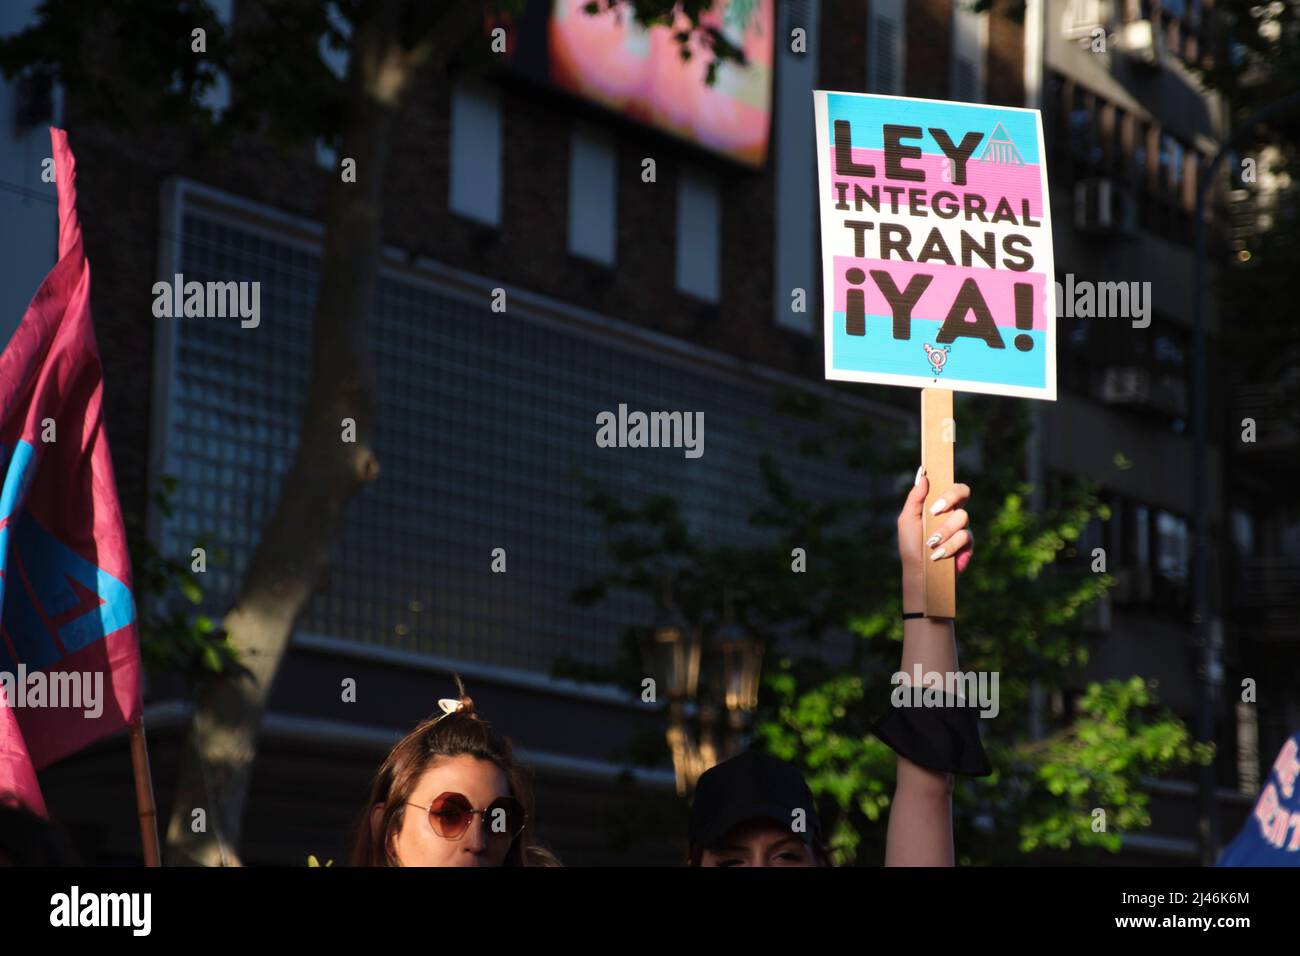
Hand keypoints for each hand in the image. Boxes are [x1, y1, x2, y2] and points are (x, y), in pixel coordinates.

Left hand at [897, 468, 972, 606]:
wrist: (919, 572)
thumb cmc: (911, 545)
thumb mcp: (907, 520)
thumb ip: (915, 498)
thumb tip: (923, 476)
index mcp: (940, 504)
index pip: (952, 486)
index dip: (948, 489)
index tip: (933, 504)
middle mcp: (953, 512)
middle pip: (964, 492)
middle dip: (950, 499)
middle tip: (934, 513)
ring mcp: (963, 527)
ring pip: (963, 517)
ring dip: (944, 531)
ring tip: (931, 544)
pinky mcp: (968, 544)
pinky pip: (965, 537)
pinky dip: (950, 546)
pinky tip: (939, 555)